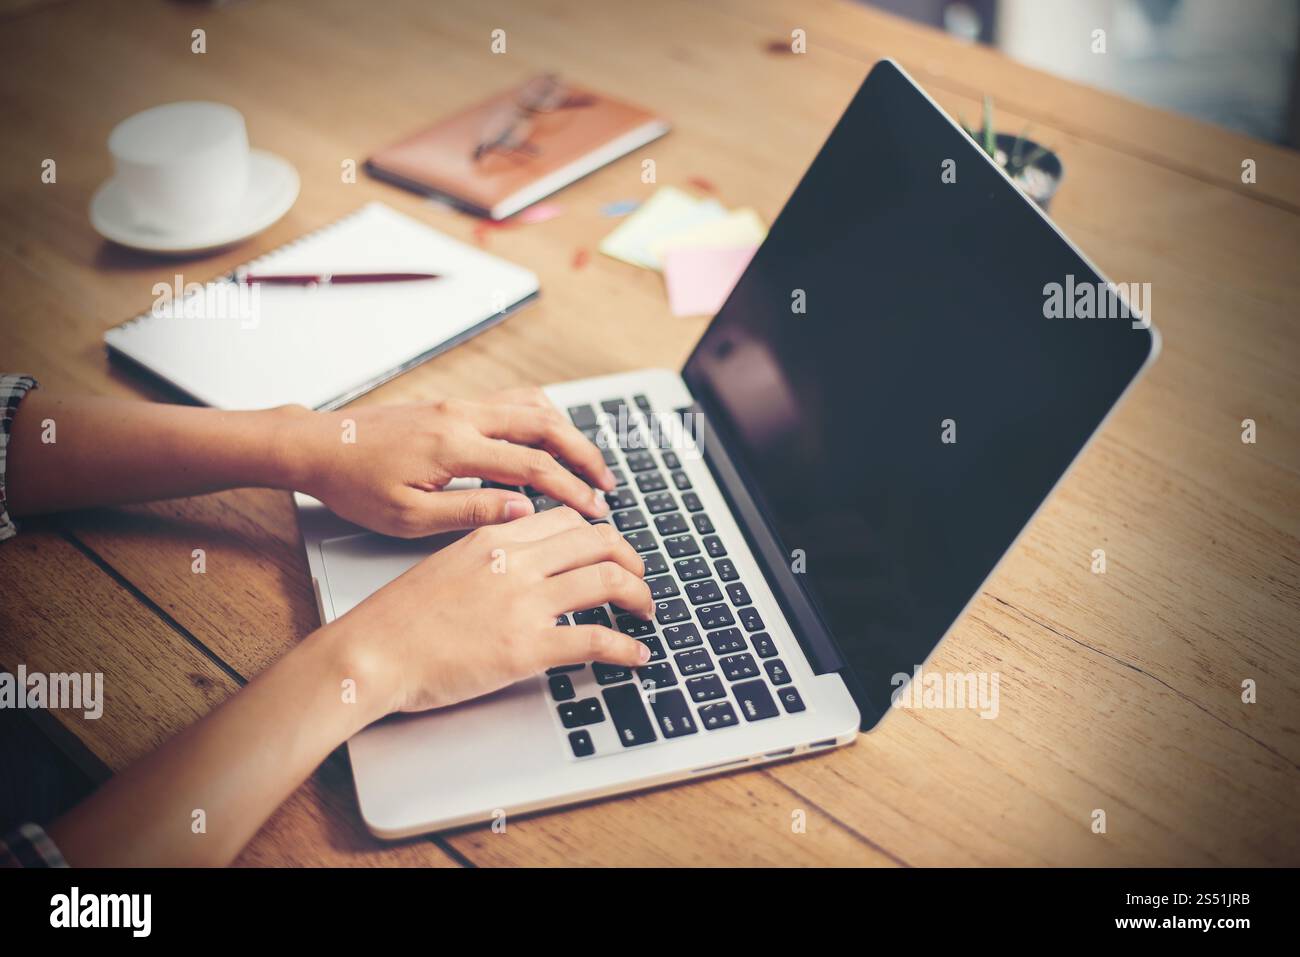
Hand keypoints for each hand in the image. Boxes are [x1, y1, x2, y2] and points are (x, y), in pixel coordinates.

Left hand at [289, 388, 614, 536]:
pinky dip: (541, 418)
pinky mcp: (453, 404)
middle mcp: (463, 416)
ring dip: (566, 433)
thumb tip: (523, 509)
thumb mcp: (408, 516)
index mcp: (454, 447)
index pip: (532, 466)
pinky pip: (511, 401)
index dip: (571, 489)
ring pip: (532, 407)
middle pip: (545, 426)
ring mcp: (459, 404)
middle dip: (584, 455)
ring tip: (587, 464)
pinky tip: (548, 440)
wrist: (318, 446)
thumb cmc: (355, 484)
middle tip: (607, 484)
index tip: (593, 510)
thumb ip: (471, 511)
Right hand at [330, 507, 653, 714]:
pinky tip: (636, 656)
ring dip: (638, 595)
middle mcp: (515, 561)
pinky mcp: (526, 646)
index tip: (609, 547)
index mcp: (494, 536)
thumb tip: (522, 560)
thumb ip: (488, 553)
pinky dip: (627, 648)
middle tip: (639, 577)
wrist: (370, 653)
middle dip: (631, 558)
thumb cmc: (397, 618)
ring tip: (645, 611)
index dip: (598, 531)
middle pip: (598, 541)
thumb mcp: (445, 563)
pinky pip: (596, 639)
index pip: (565, 519)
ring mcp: (523, 602)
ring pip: (607, 580)